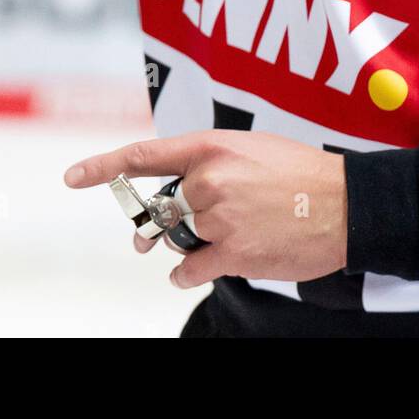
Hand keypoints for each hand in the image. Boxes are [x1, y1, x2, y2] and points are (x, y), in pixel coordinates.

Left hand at [65, 130, 347, 289]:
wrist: (346, 204)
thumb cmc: (301, 171)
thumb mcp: (251, 148)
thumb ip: (209, 162)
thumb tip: (176, 192)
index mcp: (211, 146)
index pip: (144, 156)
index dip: (103, 167)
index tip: (72, 178)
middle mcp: (209, 179)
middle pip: (161, 208)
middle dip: (167, 219)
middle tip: (181, 223)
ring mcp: (220, 217)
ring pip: (177, 238)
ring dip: (189, 242)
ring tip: (218, 236)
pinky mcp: (233, 253)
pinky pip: (188, 269)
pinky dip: (186, 272)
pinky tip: (192, 269)